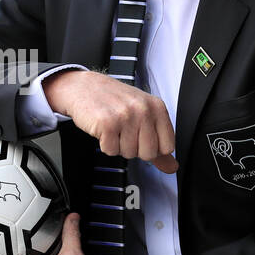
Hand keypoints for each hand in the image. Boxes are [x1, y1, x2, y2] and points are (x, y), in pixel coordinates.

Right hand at [43, 69, 177, 172]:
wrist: (83, 87)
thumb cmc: (112, 100)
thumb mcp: (142, 115)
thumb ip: (159, 142)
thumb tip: (171, 166)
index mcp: (157, 107)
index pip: (167, 146)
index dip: (152, 148)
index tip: (142, 137)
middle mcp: (143, 110)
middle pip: (148, 153)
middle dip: (134, 148)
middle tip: (124, 132)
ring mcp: (126, 116)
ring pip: (129, 153)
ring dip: (117, 145)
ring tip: (113, 128)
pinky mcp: (107, 123)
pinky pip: (111, 150)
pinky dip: (104, 144)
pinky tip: (103, 129)